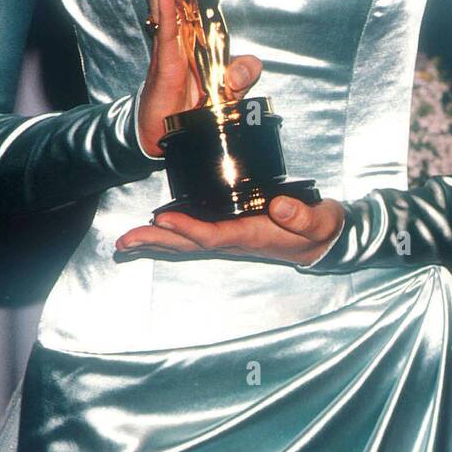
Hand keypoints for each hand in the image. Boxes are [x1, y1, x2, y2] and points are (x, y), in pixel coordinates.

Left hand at [114, 194, 345, 267]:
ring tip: (126, 242)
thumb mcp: (321, 221)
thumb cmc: (321, 230)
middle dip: (156, 241)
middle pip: (189, 244)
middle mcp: (236, 242)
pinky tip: (153, 232)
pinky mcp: (231, 233)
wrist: (326, 243)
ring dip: (156, 242)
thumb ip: (303, 216)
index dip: (187, 228)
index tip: (163, 217)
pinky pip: (194, 238)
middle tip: (124, 241)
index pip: (214, 235)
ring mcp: (231, 240)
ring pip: (186, 244)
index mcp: (253, 236)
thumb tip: (281, 207)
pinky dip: (170, 236)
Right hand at [136, 0, 262, 158]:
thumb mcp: (226, 92)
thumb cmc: (192, 111)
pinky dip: (165, 7)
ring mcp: (167, 45)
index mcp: (187, 33)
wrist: (168, 140)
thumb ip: (239, 76)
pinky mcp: (164, 63)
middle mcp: (174, 33)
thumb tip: (252, 65)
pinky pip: (166, 29)